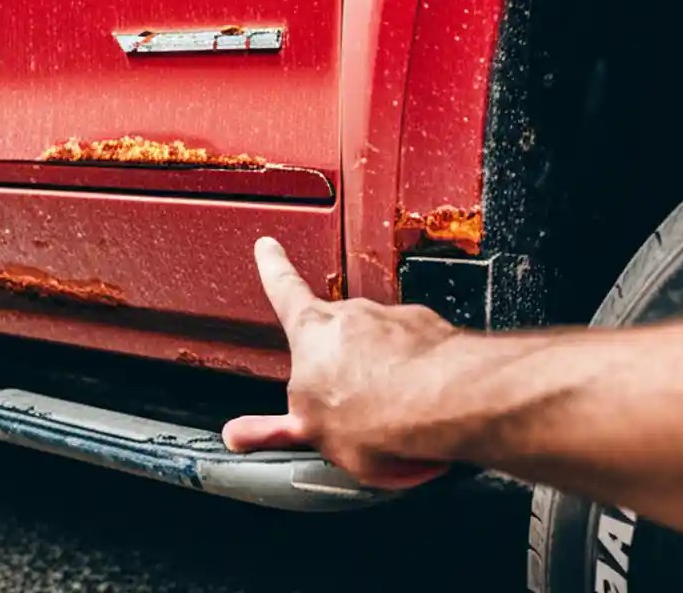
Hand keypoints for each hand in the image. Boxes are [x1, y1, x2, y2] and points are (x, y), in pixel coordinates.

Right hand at [221, 237, 465, 488]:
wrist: (445, 402)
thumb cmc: (375, 414)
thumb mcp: (309, 433)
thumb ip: (271, 430)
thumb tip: (236, 435)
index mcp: (312, 332)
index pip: (285, 292)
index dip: (274, 268)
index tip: (268, 247)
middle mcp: (353, 315)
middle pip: (340, 335)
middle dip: (345, 366)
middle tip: (353, 409)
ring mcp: (395, 322)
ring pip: (382, 349)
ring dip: (384, 378)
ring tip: (390, 422)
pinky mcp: (435, 334)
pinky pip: (420, 357)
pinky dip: (419, 380)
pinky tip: (423, 412)